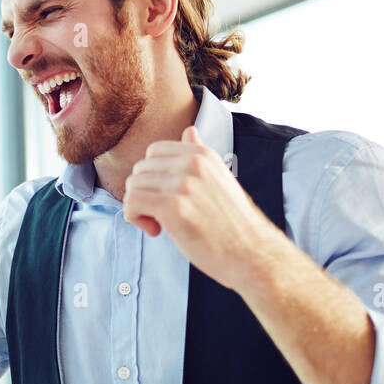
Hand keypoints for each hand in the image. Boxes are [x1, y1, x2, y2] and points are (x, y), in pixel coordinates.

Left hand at [122, 126, 282, 290]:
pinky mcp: (172, 206)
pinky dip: (134, 217)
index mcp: (202, 155)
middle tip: (162, 217)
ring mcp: (182, 183)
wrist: (251, 253)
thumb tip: (189, 130)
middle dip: (144, 193)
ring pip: (133, 185)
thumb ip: (199, 155)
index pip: (154, 152)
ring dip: (139, 208)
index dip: (152, 177)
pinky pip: (131, 202)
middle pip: (140, 169)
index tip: (165, 198)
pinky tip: (155, 230)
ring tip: (160, 224)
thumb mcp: (219, 179)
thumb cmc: (232, 223)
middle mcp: (192, 164)